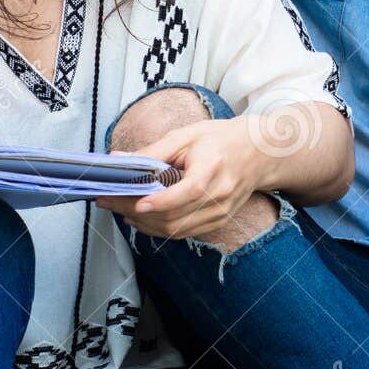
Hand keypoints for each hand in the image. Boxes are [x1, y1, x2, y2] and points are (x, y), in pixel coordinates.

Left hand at [98, 117, 275, 240]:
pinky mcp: (218, 222)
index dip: (161, 201)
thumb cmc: (221, 139)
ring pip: (177, 229)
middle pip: (176, 216)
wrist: (259, 153)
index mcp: (214, 169)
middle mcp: (221, 196)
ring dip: (145, 224)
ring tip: (120, 210)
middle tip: (109, 201)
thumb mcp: (187, 136)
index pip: (188, 192)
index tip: (136, 203)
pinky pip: (184, 232)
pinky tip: (142, 217)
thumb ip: (153, 151)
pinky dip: (160, 228)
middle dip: (137, 212)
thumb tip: (119, 161)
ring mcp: (221, 213)